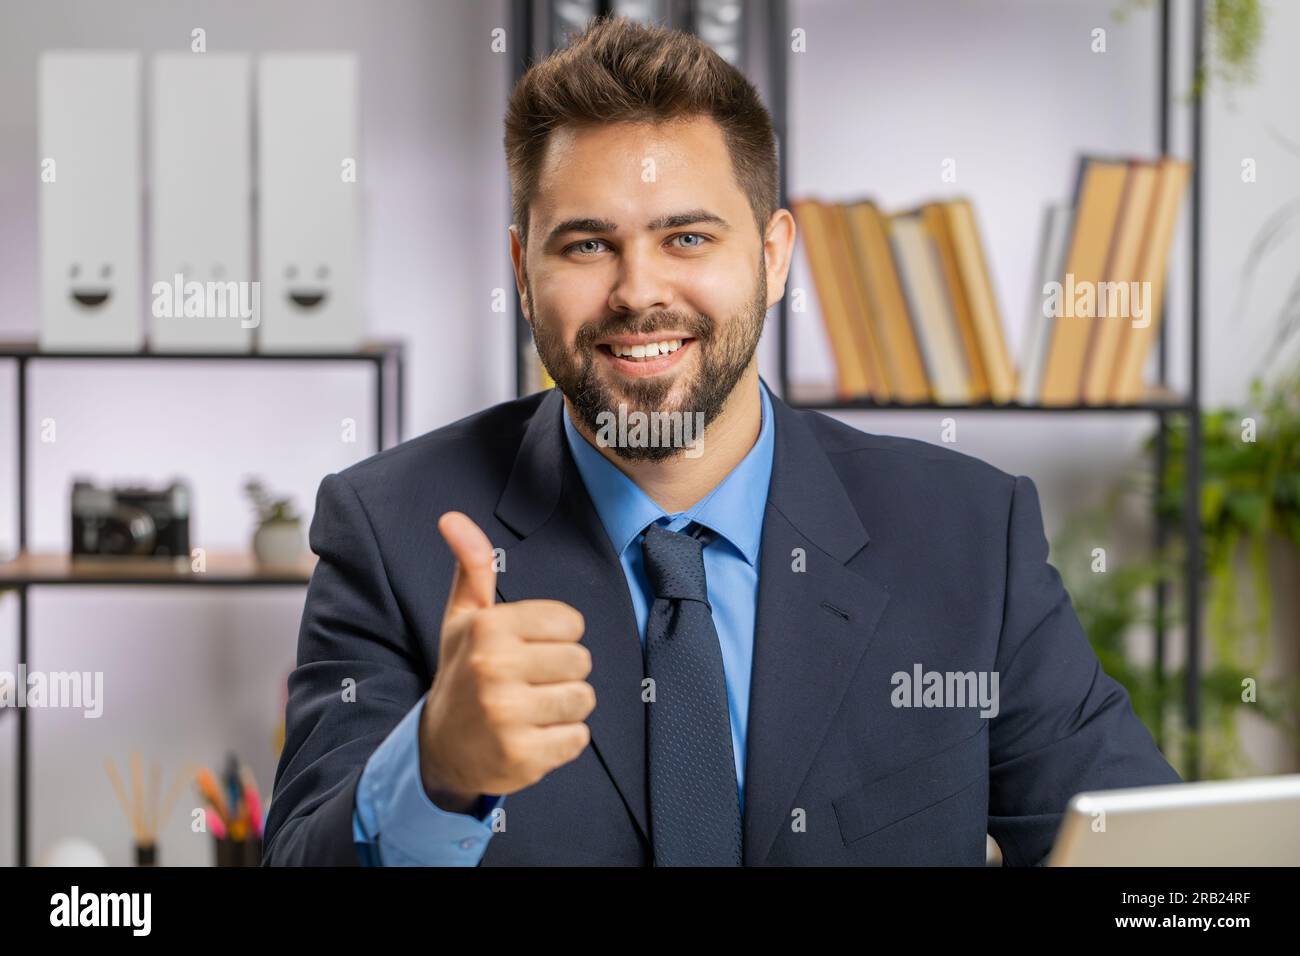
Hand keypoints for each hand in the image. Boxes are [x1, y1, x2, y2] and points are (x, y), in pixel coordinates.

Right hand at [418, 511, 594, 812]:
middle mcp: (494, 668)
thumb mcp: (465, 617)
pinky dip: (562, 740)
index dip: (558, 637)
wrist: (442, 747)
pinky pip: (578, 738)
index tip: (529, 648)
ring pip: (583, 699)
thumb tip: (452, 517)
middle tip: (529, 682)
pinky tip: (532, 736)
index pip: (571, 623)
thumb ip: (472, 565)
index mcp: (488, 628)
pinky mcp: (523, 756)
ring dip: (565, 707)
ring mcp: (507, 715)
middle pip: (581, 661)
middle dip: (563, 673)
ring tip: (532, 708)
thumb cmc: (464, 671)